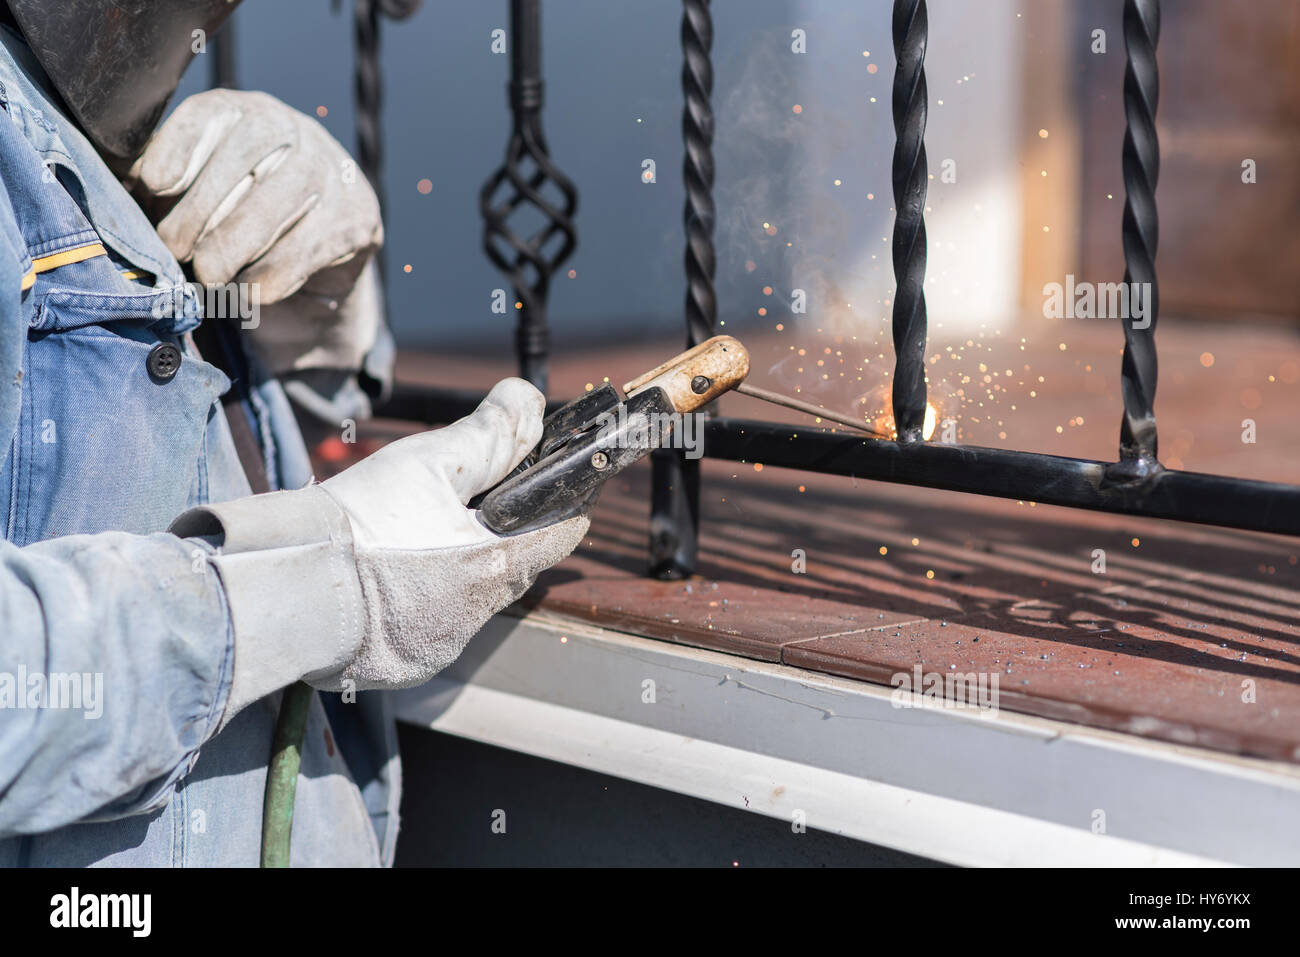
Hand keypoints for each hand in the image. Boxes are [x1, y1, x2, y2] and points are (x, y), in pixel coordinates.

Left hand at [132, 89, 382, 373]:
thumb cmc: (243, 206)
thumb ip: (158, 177)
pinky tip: (251, 289)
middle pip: (239, 167)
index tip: (154, 185)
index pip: (210, 116)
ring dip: (229, 256)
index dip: (178, 149)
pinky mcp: (356, 219)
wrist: (325, 233)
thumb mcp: (200, 182)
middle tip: (175, 251)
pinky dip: (266, 281)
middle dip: (196, 218)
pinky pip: (299, 256)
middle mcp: (295, 131)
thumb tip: (114, 183)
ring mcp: (331, 173)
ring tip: (210, 277)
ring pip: (269, 215)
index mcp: (248, 111)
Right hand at [314, 377, 587, 689]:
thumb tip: (528, 399)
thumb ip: (489, 433)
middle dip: (501, 540)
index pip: (556, 538)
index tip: (569, 498)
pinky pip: (428, 628)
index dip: (562, 511)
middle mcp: (472, 618)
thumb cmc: (357, 522)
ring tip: (423, 539)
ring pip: (468, 600)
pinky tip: (391, 577)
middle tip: (482, 510)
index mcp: (491, 569)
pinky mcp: (402, 667)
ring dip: (458, 572)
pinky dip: (420, 601)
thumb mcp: (428, 464)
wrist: (282, 585)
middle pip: (509, 569)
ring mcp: (437, 647)